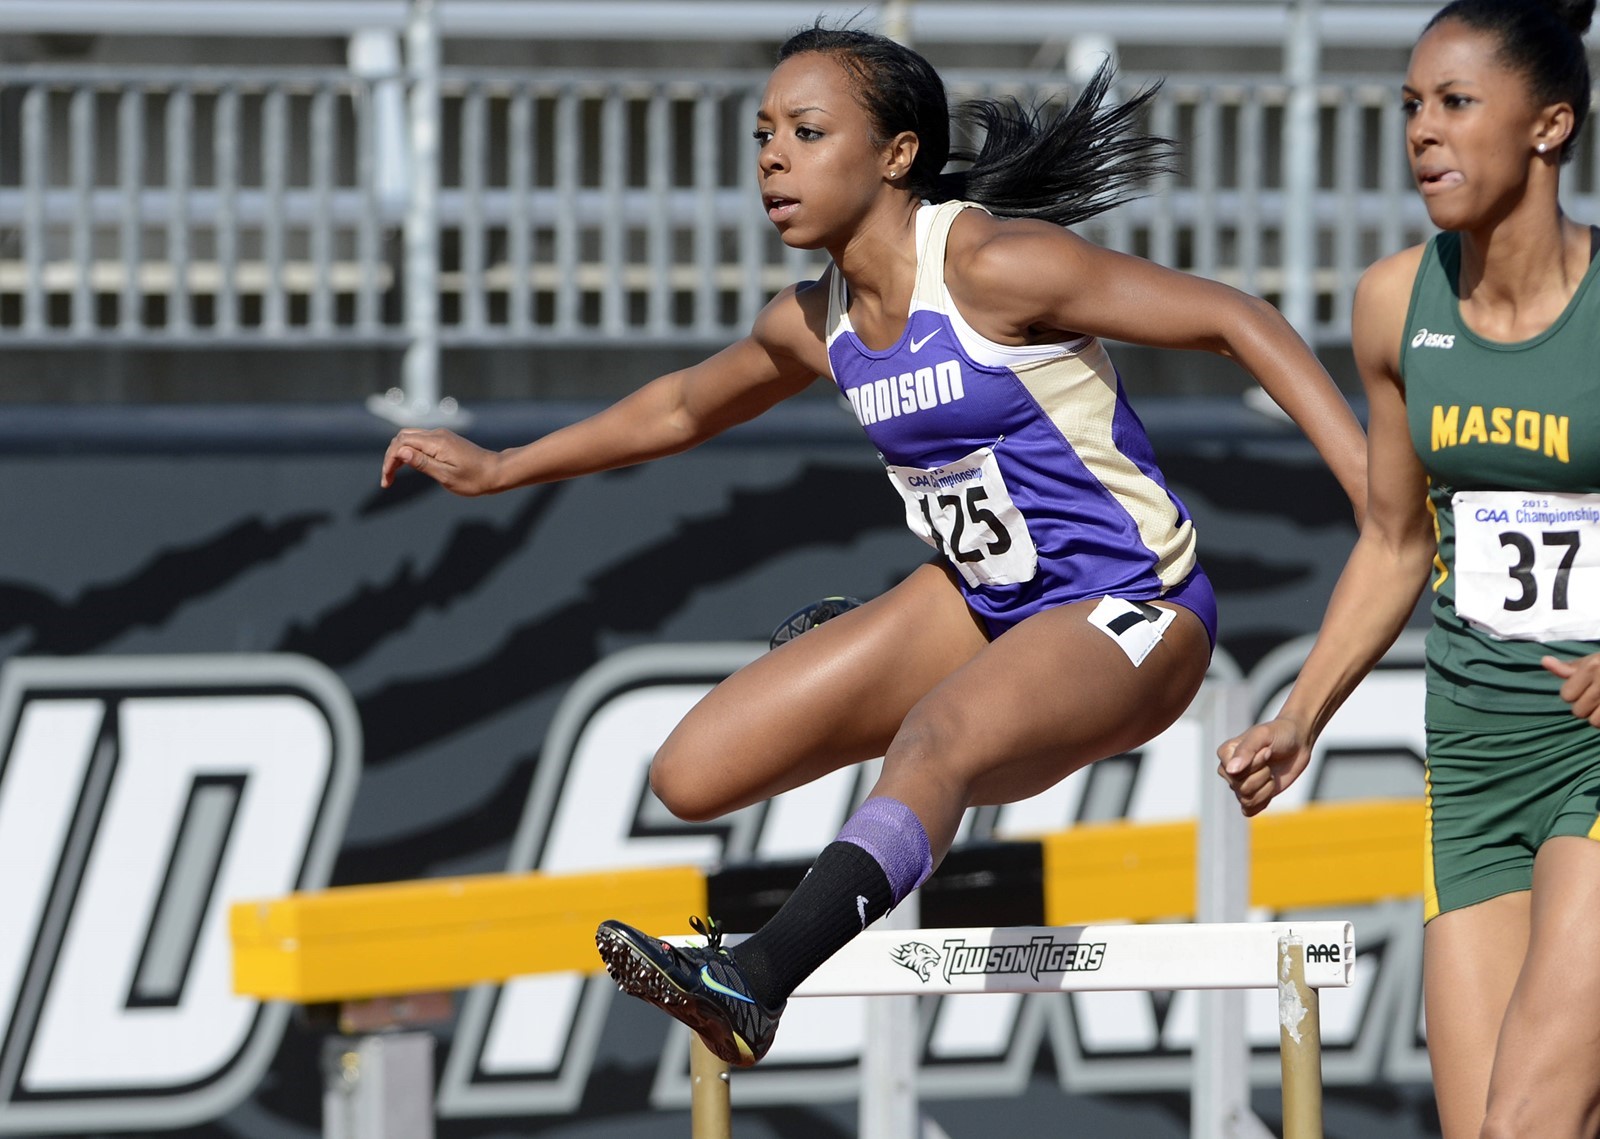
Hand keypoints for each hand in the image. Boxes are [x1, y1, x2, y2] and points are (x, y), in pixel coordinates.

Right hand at [380, 428, 501, 495]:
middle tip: (388, 479)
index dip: (389, 460)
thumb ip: (423, 463)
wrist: (496, 472)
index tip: (387, 480)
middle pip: (402, 437)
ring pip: (410, 438)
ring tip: (394, 475)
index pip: (401, 443)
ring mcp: (441, 436)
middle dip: (391, 456)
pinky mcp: (444, 441)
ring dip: (398, 454)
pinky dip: (409, 452)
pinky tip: (408, 466)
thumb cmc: (474, 478)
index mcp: (436, 442)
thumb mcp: (446, 476)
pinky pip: (420, 441)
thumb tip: (401, 452)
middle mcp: (437, 434)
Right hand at [1215, 717, 1313, 816]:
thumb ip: (1246, 751)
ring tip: (1271, 772)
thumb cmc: (1278, 733)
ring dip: (1266, 788)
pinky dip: (1262, 801)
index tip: (1266, 750)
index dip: (1255, 765)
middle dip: (1263, 775)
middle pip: (1241, 788)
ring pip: (1247, 800)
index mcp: (1226, 754)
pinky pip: (1249, 810)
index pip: (1234, 773)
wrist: (1297, 741)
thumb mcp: (1262, 735)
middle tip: (1270, 759)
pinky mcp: (1253, 795)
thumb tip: (1231, 770)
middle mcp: (1229, 770)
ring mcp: (1240, 784)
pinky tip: (1270, 787)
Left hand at [1543, 653, 1599, 726]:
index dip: (1573, 694)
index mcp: (1593, 666)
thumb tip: (1544, 661)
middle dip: (1585, 707)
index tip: (1585, 688)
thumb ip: (1569, 667)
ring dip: (1598, 717)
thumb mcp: (1593, 660)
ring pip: (1594, 722)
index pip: (1566, 695)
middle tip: (1598, 697)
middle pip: (1578, 711)